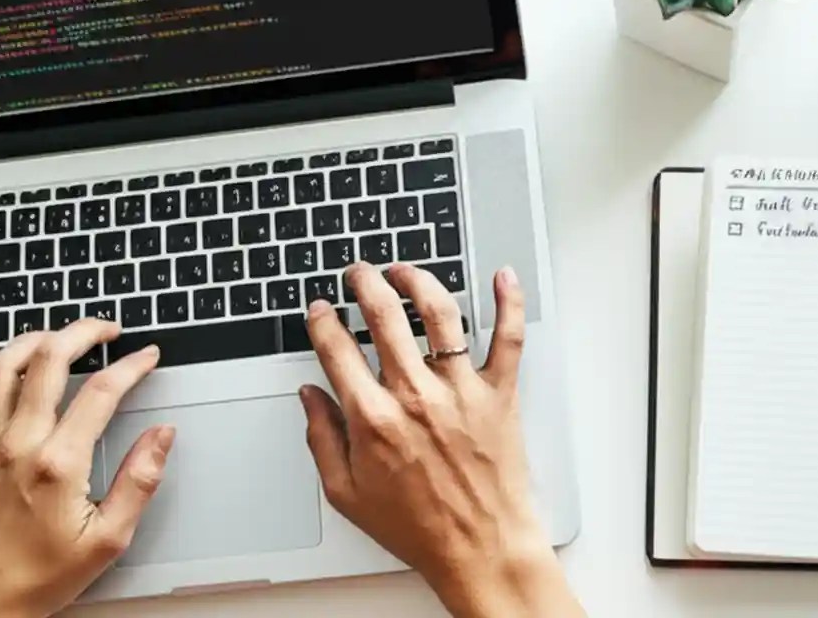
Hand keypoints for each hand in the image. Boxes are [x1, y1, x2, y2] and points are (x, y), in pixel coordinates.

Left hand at [0, 321, 172, 617]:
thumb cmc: (39, 577)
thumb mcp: (110, 539)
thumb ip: (140, 480)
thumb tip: (162, 437)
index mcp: (59, 464)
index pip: (102, 391)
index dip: (132, 365)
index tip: (147, 357)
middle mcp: (18, 444)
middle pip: (49, 359)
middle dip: (84, 331)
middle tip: (108, 329)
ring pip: (6, 364)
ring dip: (37, 338)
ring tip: (63, 336)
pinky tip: (14, 364)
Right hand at [300, 263, 583, 617]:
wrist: (479, 548)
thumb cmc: (417, 527)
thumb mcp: (345, 493)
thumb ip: (321, 438)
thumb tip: (308, 395)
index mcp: (373, 419)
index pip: (337, 349)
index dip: (322, 321)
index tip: (320, 309)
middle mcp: (416, 396)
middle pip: (384, 316)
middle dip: (364, 283)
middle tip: (358, 273)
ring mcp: (461, 391)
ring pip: (440, 313)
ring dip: (418, 279)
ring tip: (404, 270)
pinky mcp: (500, 394)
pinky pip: (508, 338)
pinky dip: (509, 302)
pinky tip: (502, 276)